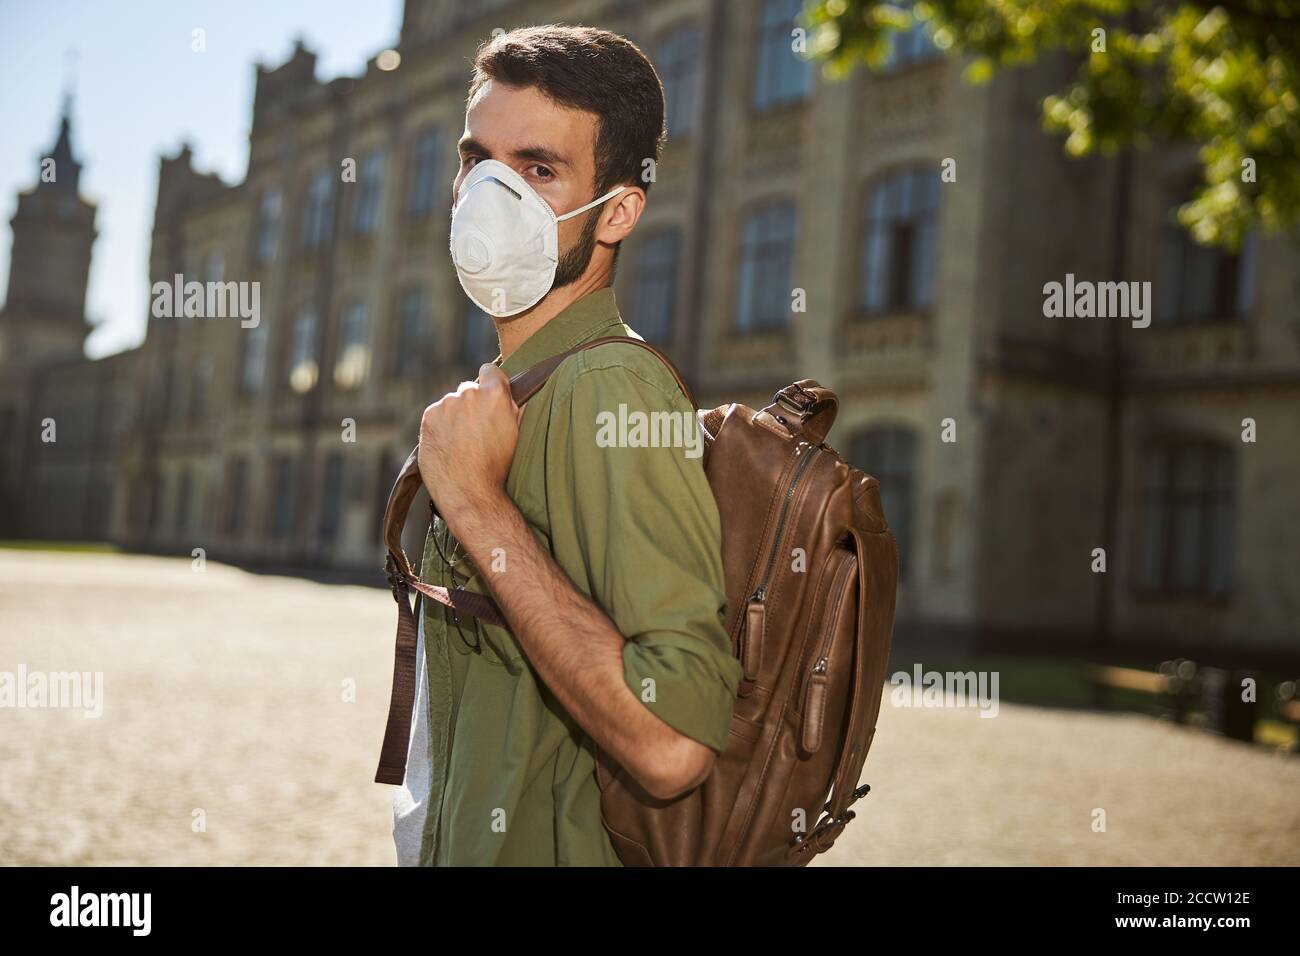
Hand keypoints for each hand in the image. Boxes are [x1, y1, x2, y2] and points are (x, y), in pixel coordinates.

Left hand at [418, 363, 523, 519]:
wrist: (471, 492)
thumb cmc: (498, 467)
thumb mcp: (516, 434)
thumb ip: (514, 408)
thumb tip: (517, 395)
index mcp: (495, 394)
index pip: (489, 370)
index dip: (491, 383)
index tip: (490, 397)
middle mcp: (469, 393)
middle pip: (469, 390)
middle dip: (473, 404)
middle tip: (477, 431)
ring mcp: (446, 404)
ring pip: (451, 404)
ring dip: (455, 416)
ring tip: (461, 444)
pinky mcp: (428, 417)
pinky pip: (436, 415)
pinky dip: (441, 427)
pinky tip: (448, 446)